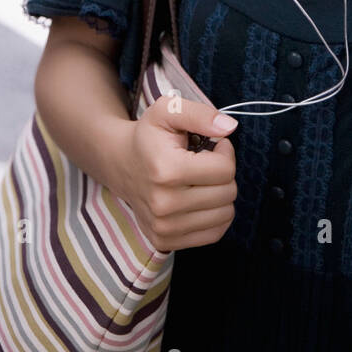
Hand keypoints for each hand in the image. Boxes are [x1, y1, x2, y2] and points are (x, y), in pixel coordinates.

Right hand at [117, 96, 237, 252]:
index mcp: (167, 171)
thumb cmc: (149, 136)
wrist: (122, 164)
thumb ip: (201, 113)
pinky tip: (201, 199)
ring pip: (225, 214)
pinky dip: (215, 215)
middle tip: (205, 162)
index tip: (211, 145)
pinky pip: (214, 233)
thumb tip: (230, 127)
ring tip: (201, 180)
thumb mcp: (168, 110)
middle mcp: (164, 205)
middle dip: (223, 173)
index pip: (225, 170)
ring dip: (220, 194)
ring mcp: (164, 227)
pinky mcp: (165, 241)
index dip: (225, 151)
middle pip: (227, 193)